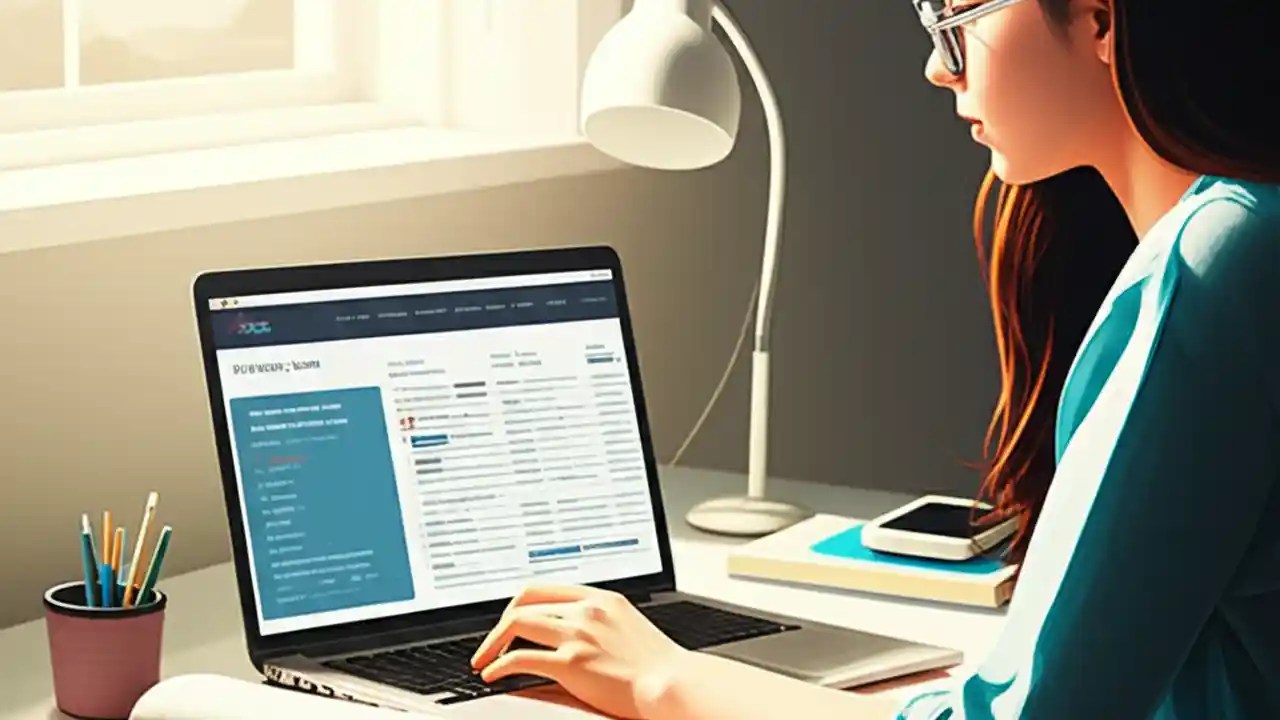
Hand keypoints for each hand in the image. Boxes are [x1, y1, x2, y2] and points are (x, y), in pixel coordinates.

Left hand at [470, 584, 687, 718]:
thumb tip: (565, 634)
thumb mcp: (627, 627)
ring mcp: (578, 634)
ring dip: (492, 642)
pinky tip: (495, 675)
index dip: (518, 603)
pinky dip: (499, 665)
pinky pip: (521, 658)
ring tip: (485, 661)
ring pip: (517, 623)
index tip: (509, 619)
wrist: (674, 684)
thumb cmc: (658, 665)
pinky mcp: (572, 663)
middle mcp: (587, 610)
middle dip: (500, 623)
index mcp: (601, 598)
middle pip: (524, 602)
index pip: (545, 588)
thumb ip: (598, 622)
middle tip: (491, 643)